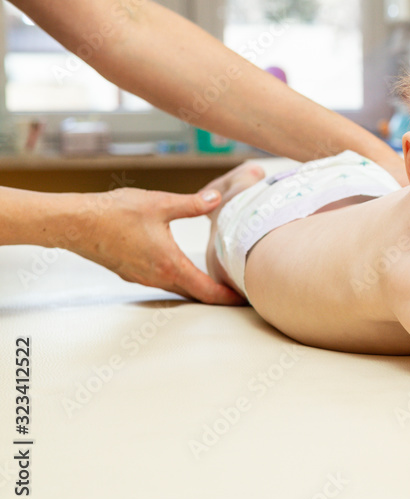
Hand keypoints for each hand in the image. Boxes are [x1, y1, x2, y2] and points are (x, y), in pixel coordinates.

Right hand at [73, 187, 244, 304]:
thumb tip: (217, 198)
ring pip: (177, 288)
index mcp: (170, 265)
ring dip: (197, 287)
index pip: (206, 290)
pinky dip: (178, 279)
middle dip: (217, 295)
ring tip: (216, 282)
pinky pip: (161, 281)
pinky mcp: (131, 272)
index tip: (244, 300)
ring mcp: (142, 277)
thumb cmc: (114, 214)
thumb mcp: (160, 204)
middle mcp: (157, 277)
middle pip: (194, 293)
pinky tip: (182, 268)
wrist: (75, 223)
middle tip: (237, 292)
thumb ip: (192, 204)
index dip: (227, 297)